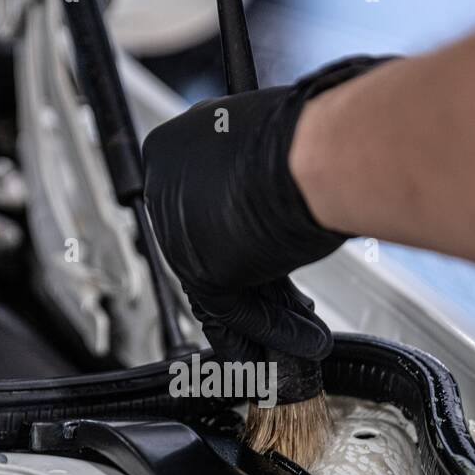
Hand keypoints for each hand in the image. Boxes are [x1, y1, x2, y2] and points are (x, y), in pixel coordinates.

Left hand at [143, 56, 389, 362]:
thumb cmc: (304, 133)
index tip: (267, 254)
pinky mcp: (201, 271)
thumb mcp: (270, 144)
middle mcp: (167, 188)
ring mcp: (178, 234)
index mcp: (174, 145)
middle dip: (259, 283)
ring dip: (268, 316)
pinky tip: (306, 340)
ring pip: (224, 285)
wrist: (308, 152)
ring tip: (304, 334)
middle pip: (212, 247)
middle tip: (293, 302)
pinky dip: (274, 330)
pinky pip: (234, 312)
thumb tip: (281, 188)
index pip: (204, 202)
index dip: (243, 236)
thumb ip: (263, 172)